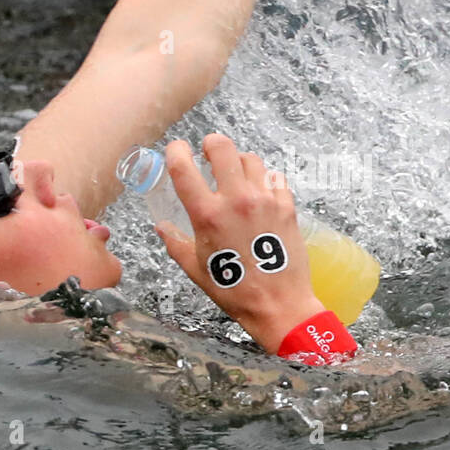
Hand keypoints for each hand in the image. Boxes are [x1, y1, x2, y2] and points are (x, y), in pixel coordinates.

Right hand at [155, 133, 325, 353]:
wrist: (278, 305)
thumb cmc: (233, 291)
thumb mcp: (195, 269)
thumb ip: (175, 242)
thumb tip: (162, 227)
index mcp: (207, 215)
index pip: (183, 168)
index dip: (176, 151)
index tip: (177, 149)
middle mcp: (236, 200)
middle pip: (223, 148)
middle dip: (212, 144)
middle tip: (209, 153)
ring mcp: (265, 200)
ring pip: (251, 159)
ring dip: (239, 162)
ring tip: (236, 175)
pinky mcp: (287, 206)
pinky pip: (275, 178)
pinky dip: (265, 180)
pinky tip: (261, 192)